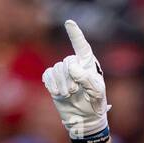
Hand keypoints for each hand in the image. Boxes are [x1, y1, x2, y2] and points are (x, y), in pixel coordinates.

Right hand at [42, 20, 109, 140]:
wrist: (85, 119)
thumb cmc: (94, 104)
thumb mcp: (96, 93)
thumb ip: (87, 79)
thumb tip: (72, 67)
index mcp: (88, 64)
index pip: (81, 46)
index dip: (75, 35)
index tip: (69, 23)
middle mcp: (75, 64)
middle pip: (66, 63)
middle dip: (69, 79)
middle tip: (74, 91)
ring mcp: (63, 72)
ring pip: (56, 70)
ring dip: (61, 84)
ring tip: (68, 94)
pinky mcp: (54, 80)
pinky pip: (47, 75)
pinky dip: (51, 84)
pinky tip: (57, 92)